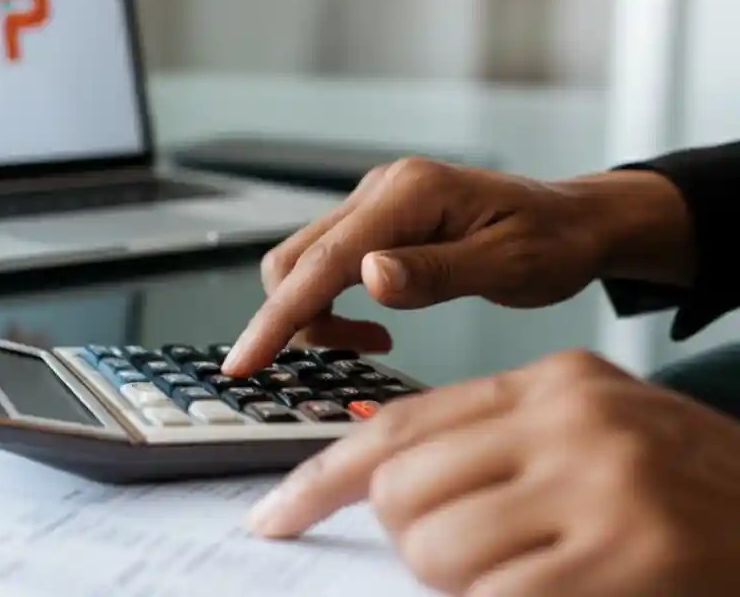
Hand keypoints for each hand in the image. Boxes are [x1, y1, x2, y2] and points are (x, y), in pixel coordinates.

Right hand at [223, 158, 692, 375]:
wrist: (576, 221)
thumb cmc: (554, 242)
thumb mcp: (509, 265)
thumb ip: (436, 272)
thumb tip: (367, 278)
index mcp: (410, 193)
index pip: (324, 260)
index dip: (280, 316)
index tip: (245, 362)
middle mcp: (380, 188)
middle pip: (295, 257)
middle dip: (294, 317)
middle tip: (340, 358)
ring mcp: (373, 201)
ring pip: (303, 262)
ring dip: (315, 312)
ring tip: (369, 343)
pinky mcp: (374, 220)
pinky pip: (326, 263)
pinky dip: (330, 302)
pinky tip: (371, 326)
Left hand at [246, 350, 739, 595]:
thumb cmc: (685, 499)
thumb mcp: (592, 439)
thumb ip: (492, 443)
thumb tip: (379, 474)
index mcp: (555, 384)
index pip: (398, 425)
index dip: (321, 477)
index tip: (274, 515)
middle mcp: (573, 421)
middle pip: (402, 487)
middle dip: (407, 539)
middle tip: (462, 558)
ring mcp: (603, 487)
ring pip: (436, 549)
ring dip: (456, 582)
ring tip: (522, 575)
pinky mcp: (624, 556)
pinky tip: (553, 592)